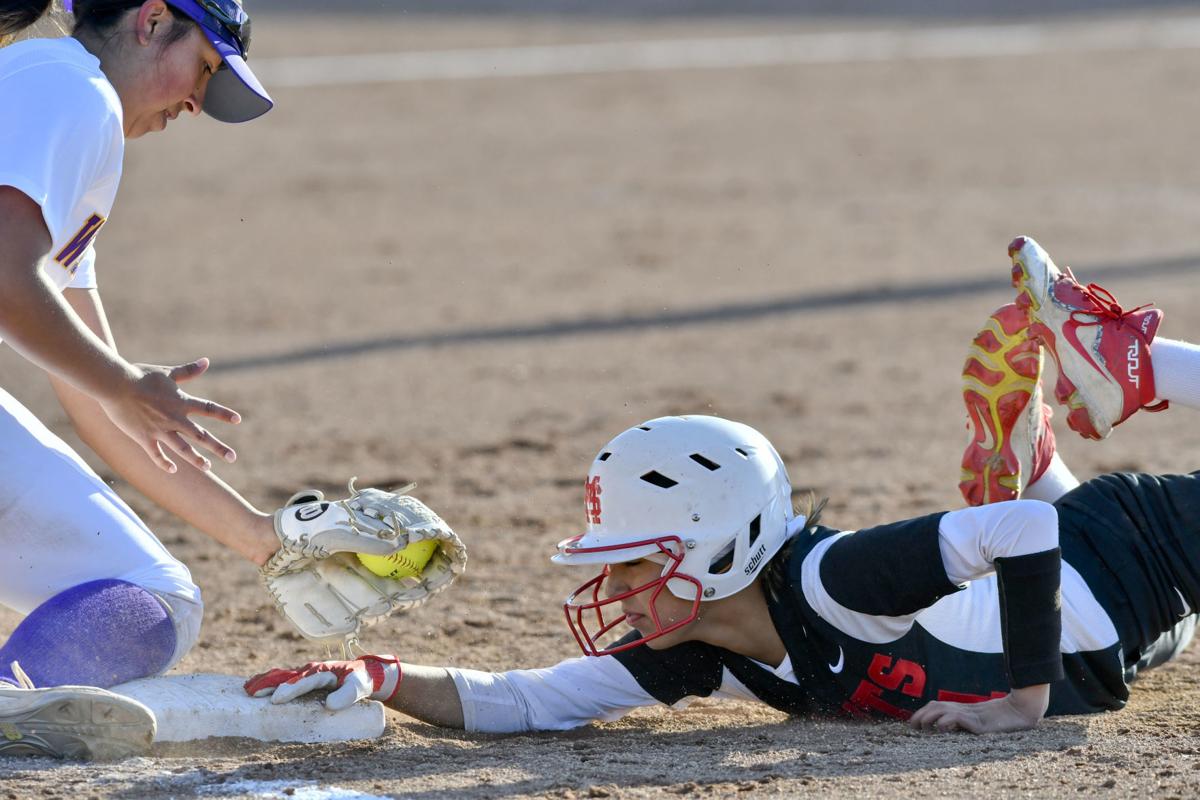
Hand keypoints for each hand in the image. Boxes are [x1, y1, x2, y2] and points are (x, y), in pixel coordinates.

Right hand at [98, 357, 240, 472]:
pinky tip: (172, 470)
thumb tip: (207, 362)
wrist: (115, 384)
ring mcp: (160, 429)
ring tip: (208, 468)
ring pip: (182, 449)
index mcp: (181, 402)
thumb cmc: (140, 376)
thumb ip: (188, 371)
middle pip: (201, 435)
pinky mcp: (144, 438)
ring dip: (196, 459)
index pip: (208, 408)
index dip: (224, 414)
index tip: (238, 420)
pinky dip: (164, 463)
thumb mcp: (167, 372)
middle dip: (218, 447)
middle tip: (233, 457)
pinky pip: (156, 454)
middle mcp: (174, 418)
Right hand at [244, 655, 402, 710]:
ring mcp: (305, 674)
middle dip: (269, 683)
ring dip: (264, 682)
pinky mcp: (302, 679)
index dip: (290, 689)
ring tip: (247, 689)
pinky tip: (255, 689)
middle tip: (251, 693)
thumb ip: (346, 696)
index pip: (304, 681)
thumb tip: (329, 705)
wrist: (364, 674)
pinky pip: (282, 679)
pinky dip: (268, 682)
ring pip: (281, 676)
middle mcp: (311, 670)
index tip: (277, 699)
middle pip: (286, 676)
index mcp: (323, 671)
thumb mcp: (358, 688)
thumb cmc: (360, 682)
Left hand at [909, 684, 1048, 733]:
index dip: (923, 711)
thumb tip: (951, 729)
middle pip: (936, 706)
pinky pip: (958, 718)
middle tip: (912, 725)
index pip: (937, 705)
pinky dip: (946, 721)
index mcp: (964, 709)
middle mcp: (965, 709)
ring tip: (920, 726)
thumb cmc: (1005, 719)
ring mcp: (971, 715)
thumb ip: (968, 722)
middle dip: (921, 714)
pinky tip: (941, 728)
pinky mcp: (979, 723)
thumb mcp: (981, 722)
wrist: (1023, 711)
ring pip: (943, 710)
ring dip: (928, 717)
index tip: (913, 722)